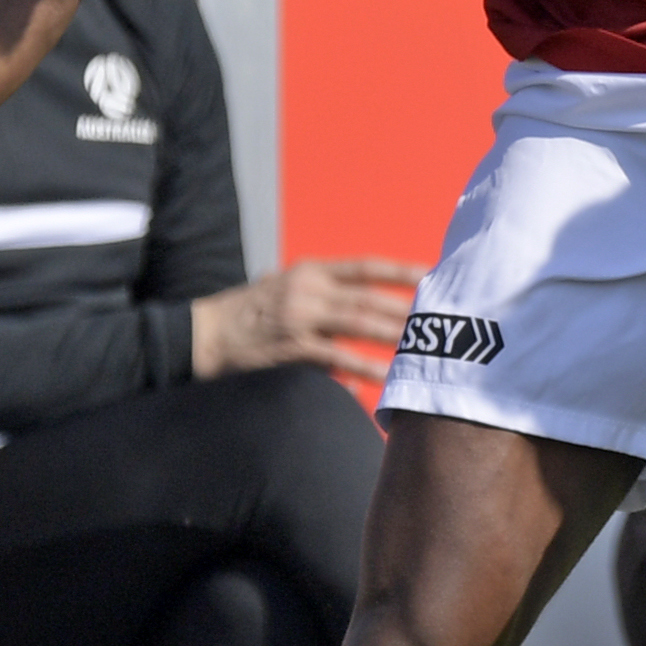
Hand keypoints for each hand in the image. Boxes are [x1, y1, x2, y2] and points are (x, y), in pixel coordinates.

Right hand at [192, 258, 427, 382]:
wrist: (202, 335)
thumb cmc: (247, 314)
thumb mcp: (283, 288)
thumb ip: (322, 294)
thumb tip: (362, 309)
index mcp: (310, 271)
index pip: (365, 267)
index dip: (401, 270)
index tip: (434, 273)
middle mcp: (309, 289)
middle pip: (369, 298)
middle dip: (408, 309)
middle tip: (443, 319)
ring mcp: (300, 317)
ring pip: (359, 323)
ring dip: (394, 335)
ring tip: (424, 346)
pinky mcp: (291, 347)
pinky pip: (337, 358)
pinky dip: (363, 369)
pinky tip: (385, 378)